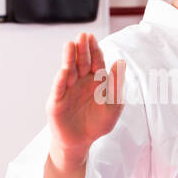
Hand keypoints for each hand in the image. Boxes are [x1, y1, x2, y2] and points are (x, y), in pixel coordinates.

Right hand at [46, 32, 125, 168]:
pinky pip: (59, 89)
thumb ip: (116, 84)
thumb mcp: (113, 105)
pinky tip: (64, 70)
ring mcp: (67, 90)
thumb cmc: (97, 123)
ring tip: (70, 45)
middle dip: (82, 49)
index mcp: (95, 81)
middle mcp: (80, 82)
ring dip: (69, 58)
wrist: (81, 142)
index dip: (94, 50)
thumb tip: (120, 62)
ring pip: (68, 71)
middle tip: (83, 35)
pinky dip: (61, 79)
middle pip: (82, 62)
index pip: (96, 62)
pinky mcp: (57, 102)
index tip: (93, 38)